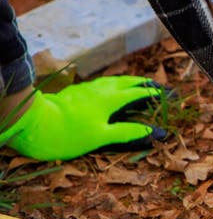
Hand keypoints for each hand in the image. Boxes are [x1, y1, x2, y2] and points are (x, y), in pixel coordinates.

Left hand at [0, 76, 169, 160]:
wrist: (35, 124)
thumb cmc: (69, 134)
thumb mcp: (102, 137)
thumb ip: (129, 132)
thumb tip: (156, 132)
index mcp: (111, 99)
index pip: (140, 93)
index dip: (156, 94)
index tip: (171, 95)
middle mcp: (101, 89)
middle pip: (128, 82)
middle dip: (145, 84)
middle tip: (159, 87)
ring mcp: (87, 89)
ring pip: (113, 81)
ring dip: (129, 82)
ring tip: (137, 85)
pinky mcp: (76, 93)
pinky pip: (101, 85)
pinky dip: (113, 85)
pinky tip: (109, 91)